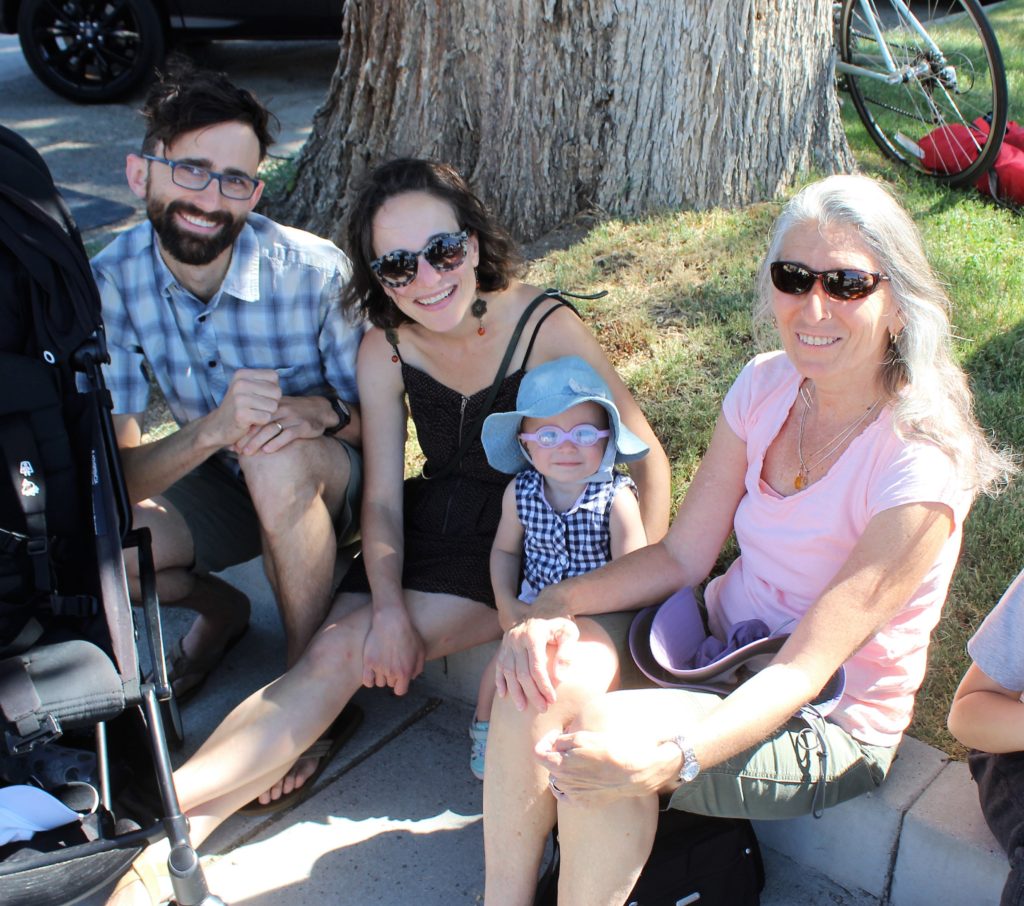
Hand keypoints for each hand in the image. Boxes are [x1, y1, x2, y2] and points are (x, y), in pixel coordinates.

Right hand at [207, 368, 280, 448]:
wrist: (218, 426)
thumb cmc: (239, 407)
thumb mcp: (248, 388)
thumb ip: (264, 382)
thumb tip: (282, 381)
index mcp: (242, 374)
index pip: (274, 376)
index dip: (272, 388)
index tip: (259, 396)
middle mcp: (240, 383)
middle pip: (276, 392)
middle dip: (271, 402)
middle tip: (256, 407)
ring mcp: (239, 399)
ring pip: (273, 406)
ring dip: (266, 413)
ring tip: (253, 414)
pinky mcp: (241, 415)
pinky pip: (266, 418)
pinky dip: (261, 422)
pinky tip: (250, 421)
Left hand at [235, 395, 333, 454]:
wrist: (321, 410)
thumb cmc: (297, 413)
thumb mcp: (281, 409)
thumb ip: (266, 417)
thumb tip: (246, 430)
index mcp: (274, 406)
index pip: (255, 417)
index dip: (244, 431)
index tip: (234, 443)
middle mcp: (282, 410)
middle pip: (260, 424)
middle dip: (247, 438)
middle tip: (237, 450)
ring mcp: (293, 418)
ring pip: (271, 430)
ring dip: (258, 442)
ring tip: (248, 453)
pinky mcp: (303, 426)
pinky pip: (288, 435)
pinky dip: (276, 443)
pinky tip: (267, 450)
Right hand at [361, 607, 425, 695]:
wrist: (391, 621)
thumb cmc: (408, 634)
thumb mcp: (420, 651)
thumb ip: (418, 668)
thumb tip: (412, 677)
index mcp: (405, 672)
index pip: (400, 691)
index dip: (401, 685)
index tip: (400, 679)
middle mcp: (391, 673)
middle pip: (390, 684)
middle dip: (392, 677)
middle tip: (393, 664)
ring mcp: (379, 668)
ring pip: (379, 682)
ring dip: (381, 676)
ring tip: (383, 665)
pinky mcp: (368, 662)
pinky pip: (367, 680)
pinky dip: (369, 679)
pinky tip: (372, 673)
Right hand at [495, 616, 578, 711]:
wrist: (546, 606)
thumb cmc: (560, 622)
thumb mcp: (570, 632)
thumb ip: (567, 653)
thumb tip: (560, 678)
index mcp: (533, 635)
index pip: (536, 667)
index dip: (544, 686)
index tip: (552, 700)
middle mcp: (517, 638)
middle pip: (521, 672)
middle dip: (531, 693)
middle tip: (542, 708)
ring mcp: (508, 641)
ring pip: (508, 672)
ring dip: (515, 692)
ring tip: (522, 708)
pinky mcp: (504, 645)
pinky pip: (500, 666)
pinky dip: (500, 681)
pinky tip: (504, 695)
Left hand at [535, 727, 678, 805]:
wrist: (630, 772)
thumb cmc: (607, 750)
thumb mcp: (581, 737)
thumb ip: (560, 741)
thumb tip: (552, 744)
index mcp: (560, 764)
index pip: (538, 754)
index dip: (545, 742)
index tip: (556, 736)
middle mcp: (563, 782)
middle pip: (550, 765)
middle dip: (556, 754)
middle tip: (571, 745)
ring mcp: (573, 795)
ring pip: (558, 779)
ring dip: (563, 769)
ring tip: (579, 761)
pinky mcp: (583, 803)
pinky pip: (566, 795)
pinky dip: (568, 786)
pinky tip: (579, 778)